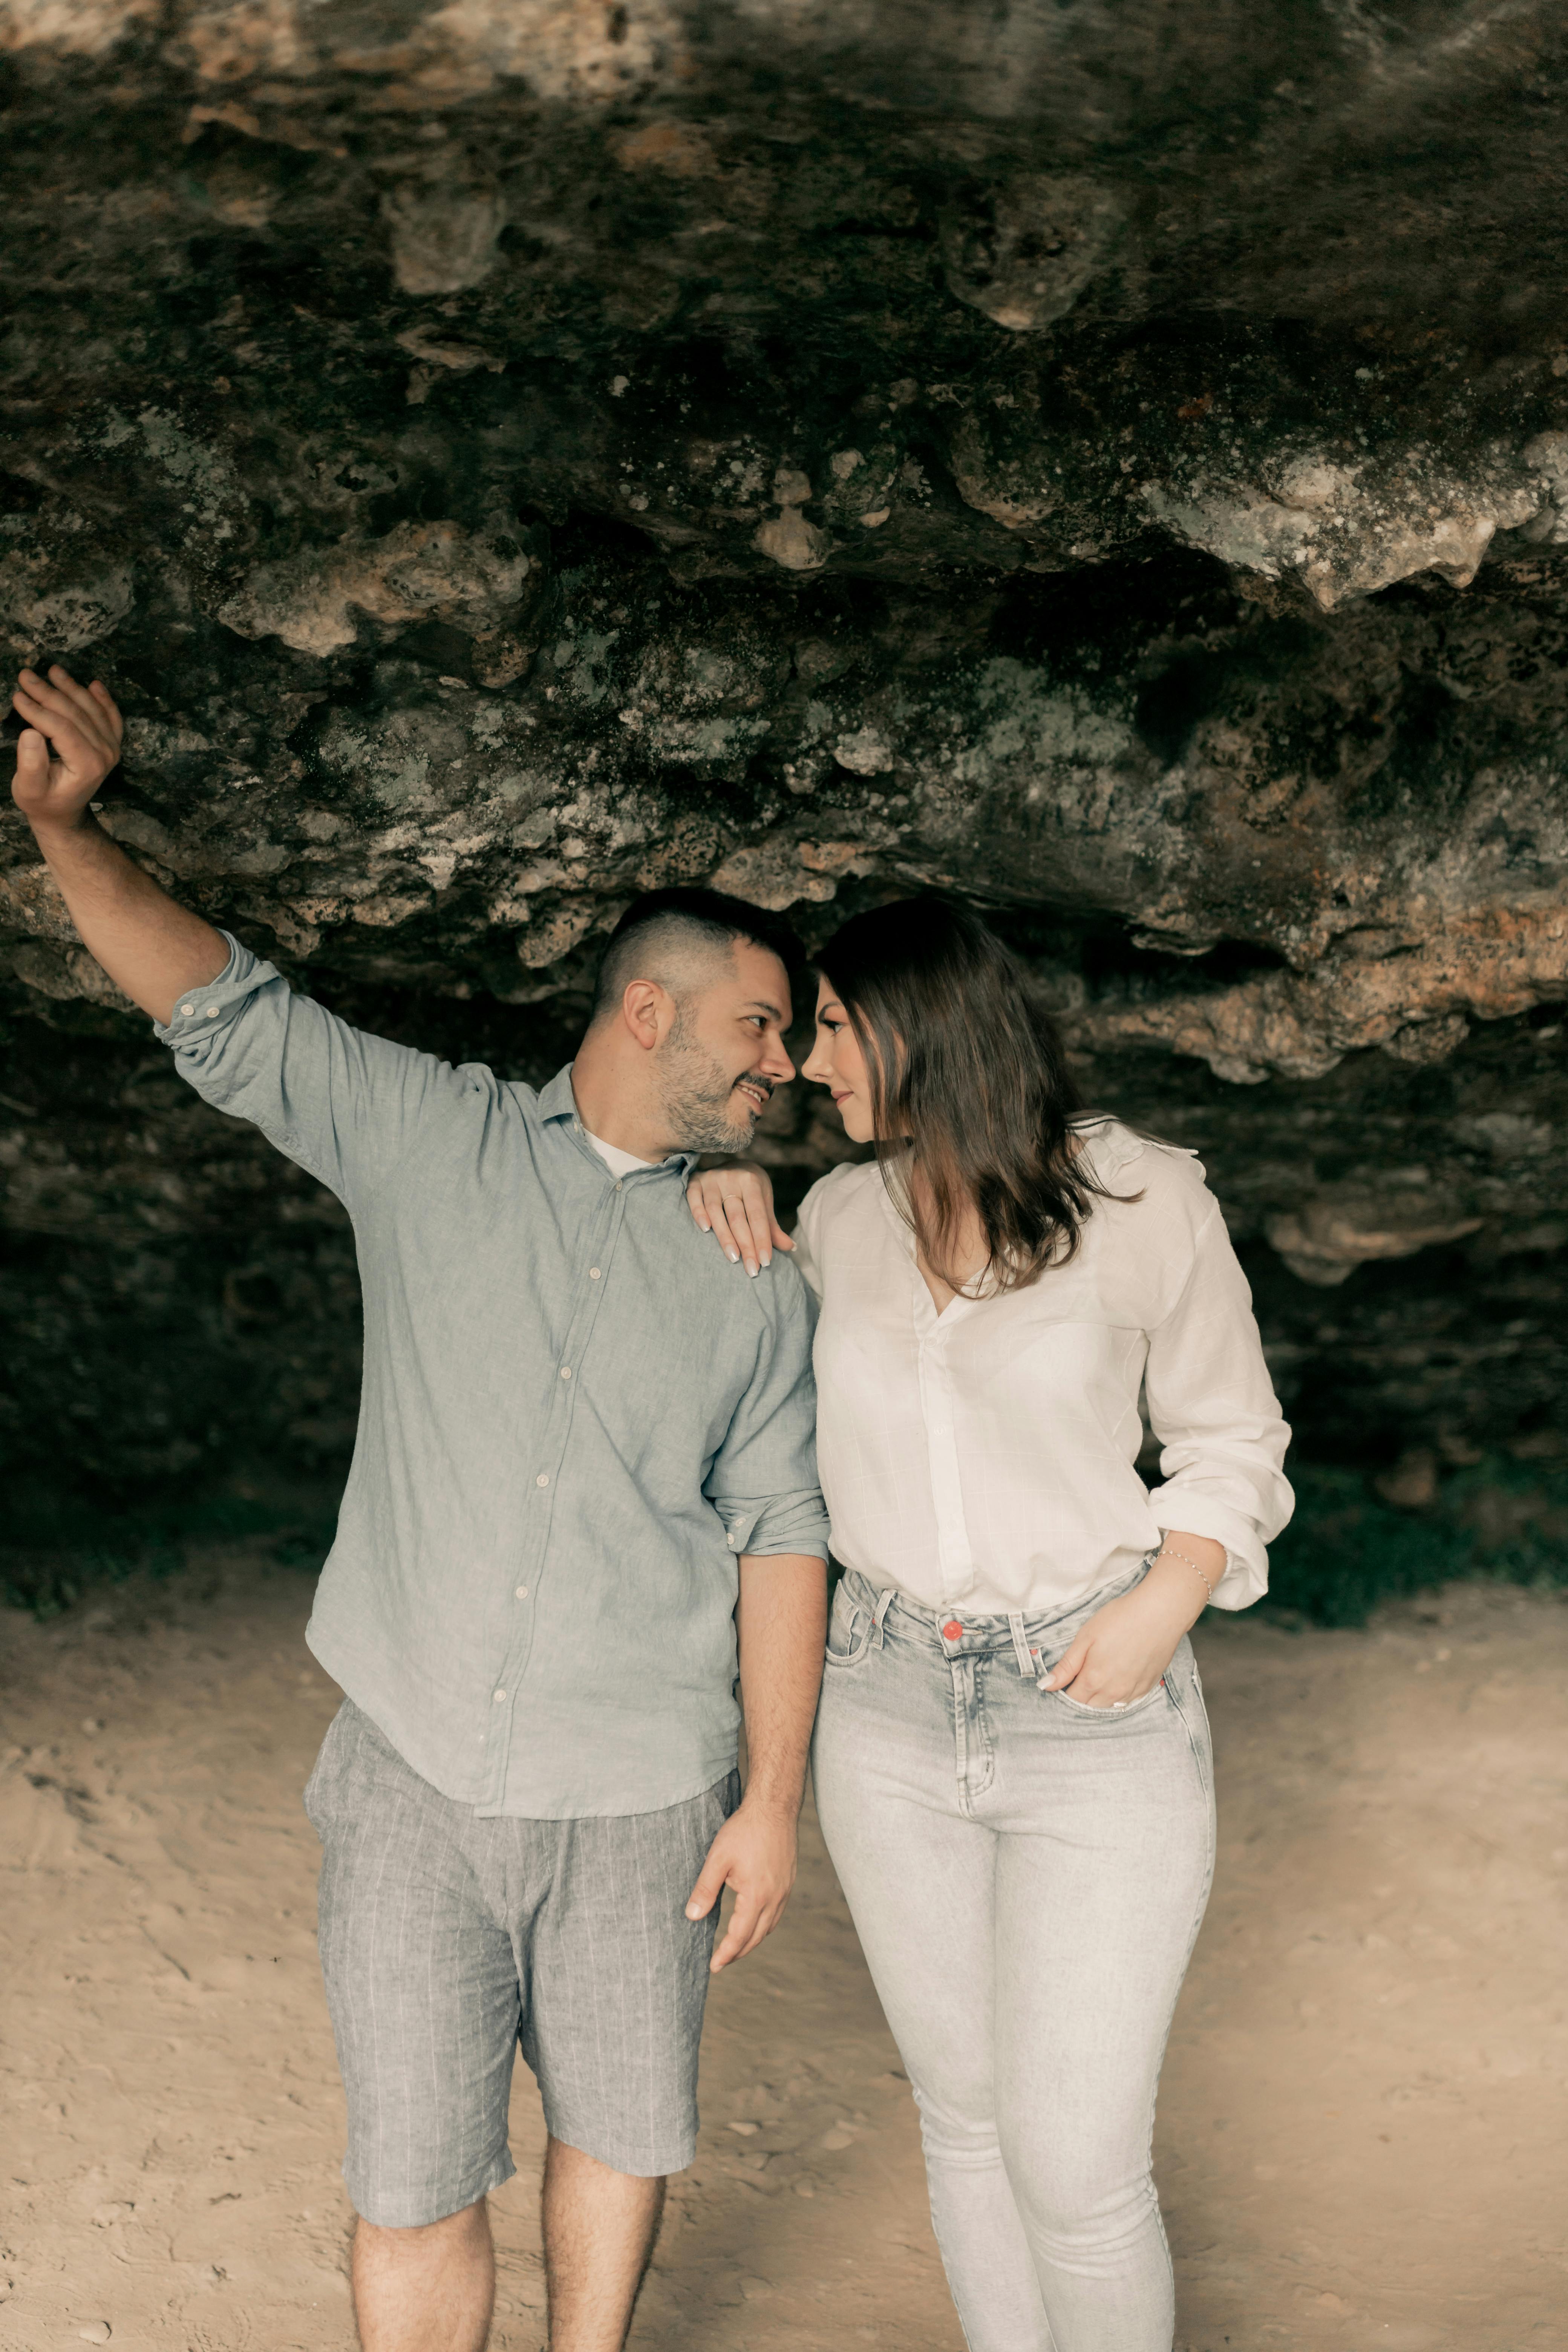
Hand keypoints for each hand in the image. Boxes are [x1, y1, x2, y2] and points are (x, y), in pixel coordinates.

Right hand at [10, 667, 123, 832]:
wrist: (63, 812)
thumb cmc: (43, 801)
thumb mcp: (29, 789)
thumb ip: (30, 765)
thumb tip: (30, 733)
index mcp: (87, 766)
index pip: (61, 728)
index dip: (38, 710)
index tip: (17, 695)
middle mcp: (105, 754)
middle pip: (75, 714)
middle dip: (48, 692)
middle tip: (25, 675)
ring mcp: (111, 747)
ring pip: (91, 709)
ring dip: (71, 687)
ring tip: (51, 670)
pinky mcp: (112, 743)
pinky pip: (110, 716)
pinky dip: (103, 699)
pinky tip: (94, 684)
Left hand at [685, 1797, 797, 1969]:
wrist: (774, 1808)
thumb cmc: (744, 1830)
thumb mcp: (718, 1859)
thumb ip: (705, 1890)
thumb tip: (692, 1917)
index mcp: (756, 1896)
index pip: (740, 1936)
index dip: (726, 1954)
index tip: (714, 1966)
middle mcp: (775, 1898)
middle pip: (757, 1936)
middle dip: (739, 1952)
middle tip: (722, 1962)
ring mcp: (784, 1890)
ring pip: (769, 1926)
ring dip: (752, 1940)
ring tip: (736, 1946)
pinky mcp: (788, 1881)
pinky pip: (777, 1913)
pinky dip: (764, 1925)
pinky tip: (754, 1922)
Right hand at [686, 1159, 790, 1275]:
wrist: (731, 1164)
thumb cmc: (750, 1189)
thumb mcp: (763, 1201)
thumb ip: (771, 1226)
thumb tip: (790, 1248)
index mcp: (752, 1181)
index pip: (758, 1215)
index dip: (762, 1239)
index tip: (765, 1262)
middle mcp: (731, 1178)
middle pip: (738, 1217)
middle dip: (746, 1245)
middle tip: (751, 1269)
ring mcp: (712, 1179)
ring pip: (716, 1211)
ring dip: (724, 1236)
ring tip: (733, 1258)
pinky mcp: (695, 1181)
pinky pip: (694, 1198)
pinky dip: (699, 1213)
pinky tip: (705, 1229)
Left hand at [1043, 1552, 1209, 1707]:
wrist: (1160, 1613)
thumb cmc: (1121, 1619)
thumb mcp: (1086, 1637)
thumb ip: (1066, 1666)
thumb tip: (1045, 1686)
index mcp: (1094, 1679)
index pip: (1071, 1700)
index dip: (1063, 1692)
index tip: (1063, 1681)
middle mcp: (1113, 1692)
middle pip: (1088, 1708)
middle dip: (1080, 1698)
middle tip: (1079, 1678)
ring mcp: (1132, 1692)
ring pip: (1108, 1708)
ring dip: (1098, 1700)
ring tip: (1099, 1677)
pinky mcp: (1148, 1687)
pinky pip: (1127, 1703)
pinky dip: (1117, 1697)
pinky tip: (1117, 1679)